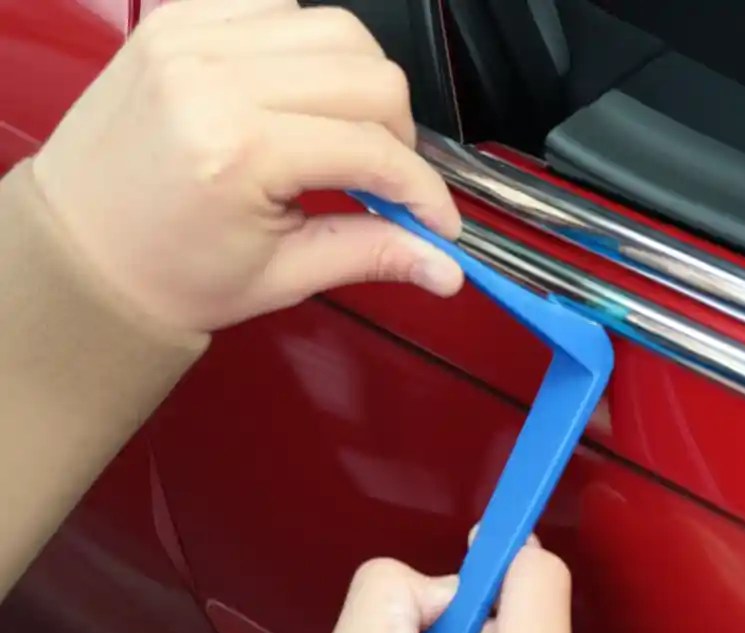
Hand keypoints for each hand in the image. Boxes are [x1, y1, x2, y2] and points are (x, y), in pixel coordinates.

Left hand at [30, 0, 463, 334]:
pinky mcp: (179, 19)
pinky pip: (281, 7)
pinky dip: (308, 48)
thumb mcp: (280, 276)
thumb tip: (449, 268)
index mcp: (237, 151)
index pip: (373, 148)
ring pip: (335, 29)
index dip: (422, 188)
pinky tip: (300, 95)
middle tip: (387, 177)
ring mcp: (191, 37)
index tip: (438, 219)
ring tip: (343, 133)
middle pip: (370, 74)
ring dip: (359, 83)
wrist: (76, 250)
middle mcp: (214, 77)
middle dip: (399, 133)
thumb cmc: (165, 271)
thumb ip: (373, 254)